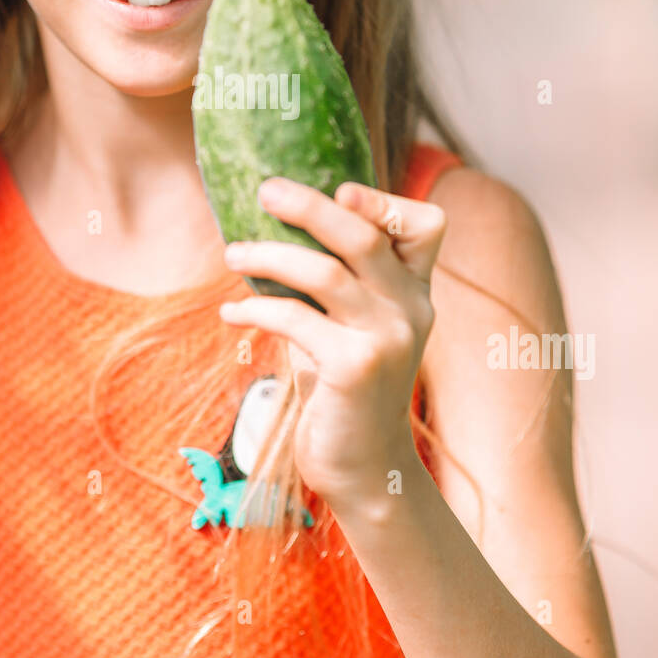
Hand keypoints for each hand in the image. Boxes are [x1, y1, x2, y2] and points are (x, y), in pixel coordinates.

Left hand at [219, 176, 446, 509]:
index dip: (385, 200)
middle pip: (365, 236)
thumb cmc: (346, 390)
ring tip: (232, 253)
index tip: (339, 190)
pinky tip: (231, 312)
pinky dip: (256, 309)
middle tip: (265, 191)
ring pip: (327, 273)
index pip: (426, 226)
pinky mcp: (356, 369)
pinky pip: (297, 319)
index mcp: (415, 291)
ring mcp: (387, 339)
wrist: (364, 467)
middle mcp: (411, 309)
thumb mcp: (352, 328)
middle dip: (311, 207)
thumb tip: (273, 230)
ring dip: (270, 257)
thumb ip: (337, 284)